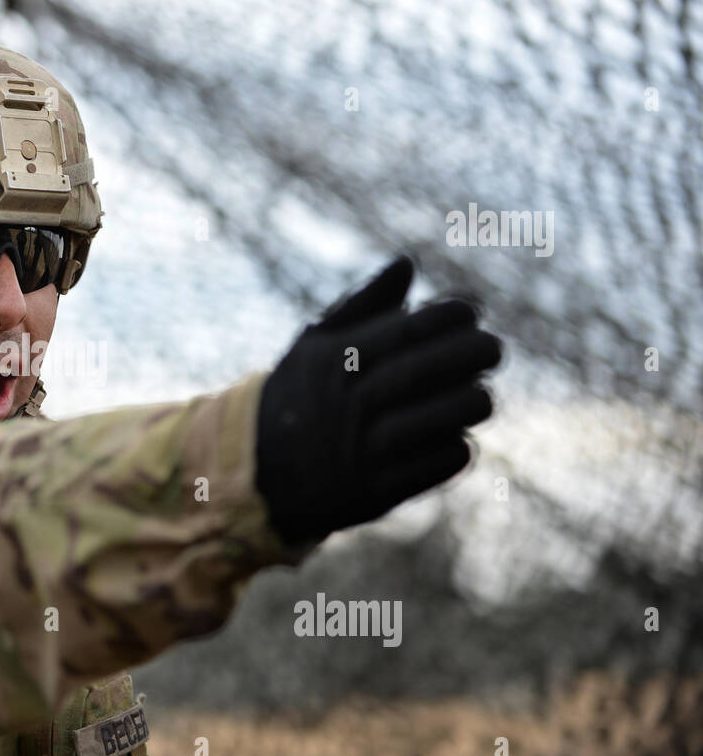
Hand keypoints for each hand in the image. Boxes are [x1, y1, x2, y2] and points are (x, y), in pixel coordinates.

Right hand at [255, 255, 502, 545]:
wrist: (262, 473)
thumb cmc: (301, 396)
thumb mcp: (316, 346)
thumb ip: (363, 305)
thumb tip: (406, 264)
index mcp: (331, 363)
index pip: (405, 330)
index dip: (448, 316)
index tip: (468, 313)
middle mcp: (346, 405)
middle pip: (426, 372)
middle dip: (472, 353)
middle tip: (493, 347)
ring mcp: (363, 452)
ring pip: (441, 419)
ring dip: (472, 400)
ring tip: (479, 393)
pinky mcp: (379, 492)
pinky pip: (439, 462)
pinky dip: (456, 446)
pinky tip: (456, 434)